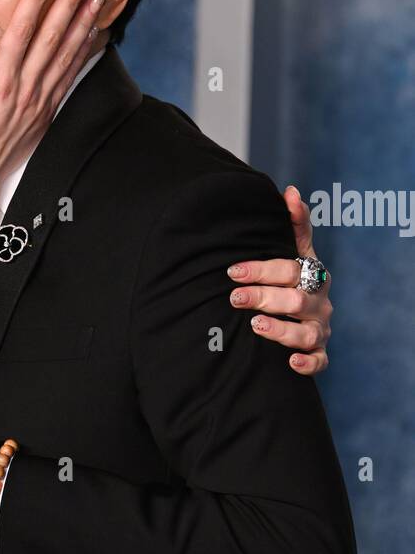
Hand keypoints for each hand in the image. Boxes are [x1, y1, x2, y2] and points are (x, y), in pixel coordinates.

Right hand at [0, 0, 107, 207]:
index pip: (22, 31)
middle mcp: (24, 90)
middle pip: (52, 37)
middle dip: (70, 3)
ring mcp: (39, 102)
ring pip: (67, 55)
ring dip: (83, 23)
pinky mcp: (46, 113)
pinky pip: (69, 77)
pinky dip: (83, 53)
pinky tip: (92, 35)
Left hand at [227, 185, 331, 374]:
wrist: (294, 312)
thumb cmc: (287, 276)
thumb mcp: (291, 249)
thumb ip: (294, 223)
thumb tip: (290, 191)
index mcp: (310, 272)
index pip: (289, 268)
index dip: (262, 269)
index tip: (233, 271)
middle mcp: (318, 300)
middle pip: (296, 299)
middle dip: (263, 296)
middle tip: (234, 297)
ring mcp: (319, 327)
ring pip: (307, 332)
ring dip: (281, 329)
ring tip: (255, 325)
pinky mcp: (318, 352)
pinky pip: (319, 361)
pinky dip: (307, 362)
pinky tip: (290, 361)